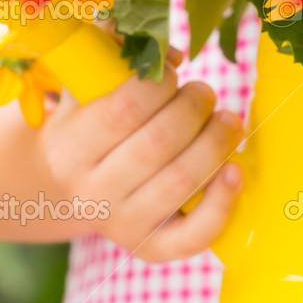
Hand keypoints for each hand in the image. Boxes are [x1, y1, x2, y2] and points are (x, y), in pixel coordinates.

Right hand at [38, 46, 244, 262]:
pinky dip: (221, 203)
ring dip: (216, 144)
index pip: (122, 109)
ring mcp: (119, 225)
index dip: (160, 84)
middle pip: (158, 144)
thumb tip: (169, 54)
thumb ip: (116, 54)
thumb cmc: (89, 125)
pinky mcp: (149, 249)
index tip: (174, 73)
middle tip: (206, 93)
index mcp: (68, 147)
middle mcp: (90, 192)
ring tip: (228, 120)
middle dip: (194, 108)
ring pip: (180, 183)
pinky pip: (191, 236)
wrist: (67, 191)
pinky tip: (235, 171)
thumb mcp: (86, 87)